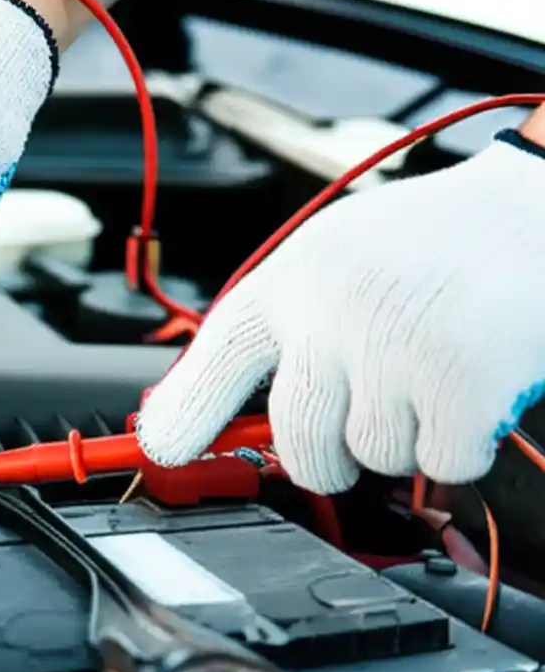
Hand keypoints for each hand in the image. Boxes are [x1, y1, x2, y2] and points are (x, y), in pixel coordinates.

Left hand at [136, 130, 544, 493]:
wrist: (536, 210)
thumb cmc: (434, 242)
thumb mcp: (334, 260)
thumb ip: (284, 326)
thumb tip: (216, 409)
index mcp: (292, 279)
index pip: (216, 360)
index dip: (183, 414)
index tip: (164, 450)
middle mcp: (329, 311)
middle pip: (300, 441)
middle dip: (331, 456)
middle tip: (367, 417)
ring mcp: (392, 346)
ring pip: (375, 456)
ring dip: (410, 435)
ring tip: (433, 368)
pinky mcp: (459, 378)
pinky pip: (444, 462)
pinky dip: (467, 441)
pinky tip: (476, 383)